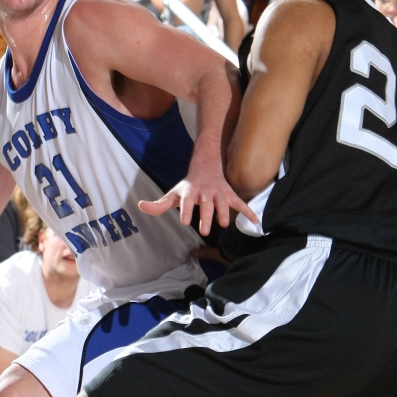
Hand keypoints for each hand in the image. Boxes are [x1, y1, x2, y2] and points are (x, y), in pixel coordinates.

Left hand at [138, 158, 257, 235]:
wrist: (206, 166)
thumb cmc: (188, 186)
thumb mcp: (173, 194)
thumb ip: (158, 204)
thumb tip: (141, 206)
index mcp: (190, 191)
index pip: (187, 201)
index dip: (186, 210)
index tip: (184, 221)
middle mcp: (205, 192)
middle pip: (206, 204)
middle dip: (206, 216)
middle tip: (205, 230)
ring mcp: (219, 193)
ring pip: (223, 202)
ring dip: (224, 213)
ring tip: (224, 225)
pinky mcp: (230, 195)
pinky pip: (240, 203)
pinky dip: (248, 211)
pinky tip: (255, 222)